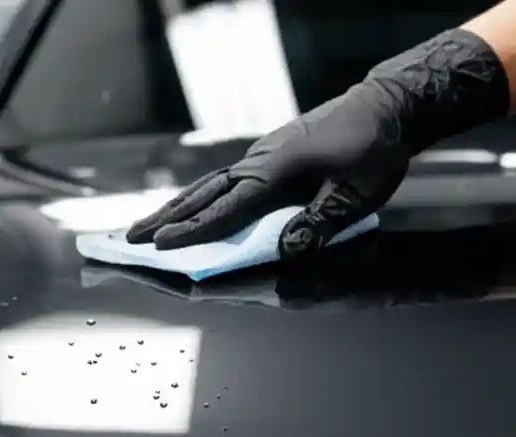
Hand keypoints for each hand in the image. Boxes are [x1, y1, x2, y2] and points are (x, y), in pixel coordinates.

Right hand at [127, 28, 508, 259]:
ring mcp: (261, 156)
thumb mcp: (355, 195)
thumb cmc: (373, 151)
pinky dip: (198, 195)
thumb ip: (319, 224)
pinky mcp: (268, 155)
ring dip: (174, 207)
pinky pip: (223, 180)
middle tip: (130, 240)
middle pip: (202, 194)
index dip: (193, 232)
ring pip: (207, 185)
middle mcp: (259, 162)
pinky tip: (188, 206)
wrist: (385, 106)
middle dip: (164, 219)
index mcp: (275, 172)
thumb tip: (288, 251)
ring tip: (145, 226)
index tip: (161, 247)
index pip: (226, 209)